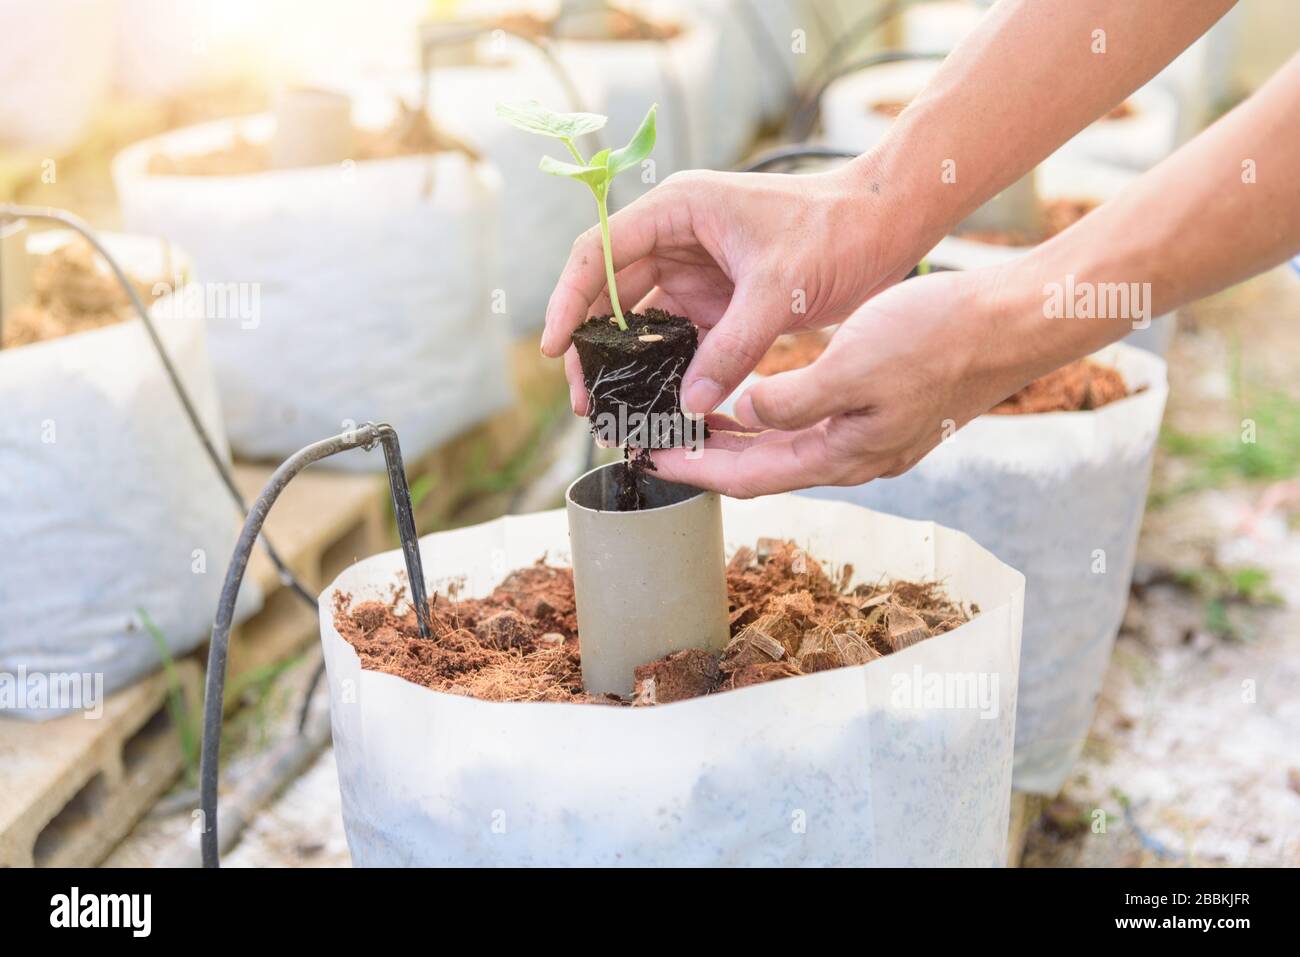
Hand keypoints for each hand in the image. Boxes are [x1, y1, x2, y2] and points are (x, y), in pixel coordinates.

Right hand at [542, 161, 904, 415]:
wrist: (888, 227)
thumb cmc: (836, 232)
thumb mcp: (779, 288)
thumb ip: (733, 347)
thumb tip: (690, 405)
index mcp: (679, 210)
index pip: (599, 251)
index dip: (569, 300)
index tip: (555, 349)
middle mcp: (677, 238)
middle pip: (609, 294)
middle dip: (593, 348)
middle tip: (585, 401)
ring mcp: (697, 271)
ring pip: (641, 323)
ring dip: (626, 365)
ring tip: (613, 412)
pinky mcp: (720, 301)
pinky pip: (680, 339)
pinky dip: (667, 371)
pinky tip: (657, 405)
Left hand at [649, 269, 1032, 497]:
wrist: (1009, 324)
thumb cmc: (937, 339)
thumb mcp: (854, 365)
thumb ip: (794, 399)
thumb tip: (745, 411)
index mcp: (840, 455)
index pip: (746, 478)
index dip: (693, 469)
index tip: (648, 455)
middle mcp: (850, 457)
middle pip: (759, 469)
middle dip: (704, 456)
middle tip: (654, 438)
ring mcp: (867, 438)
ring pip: (782, 449)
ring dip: (735, 438)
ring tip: (690, 418)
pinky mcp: (879, 414)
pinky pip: (807, 426)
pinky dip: (770, 417)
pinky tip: (752, 395)